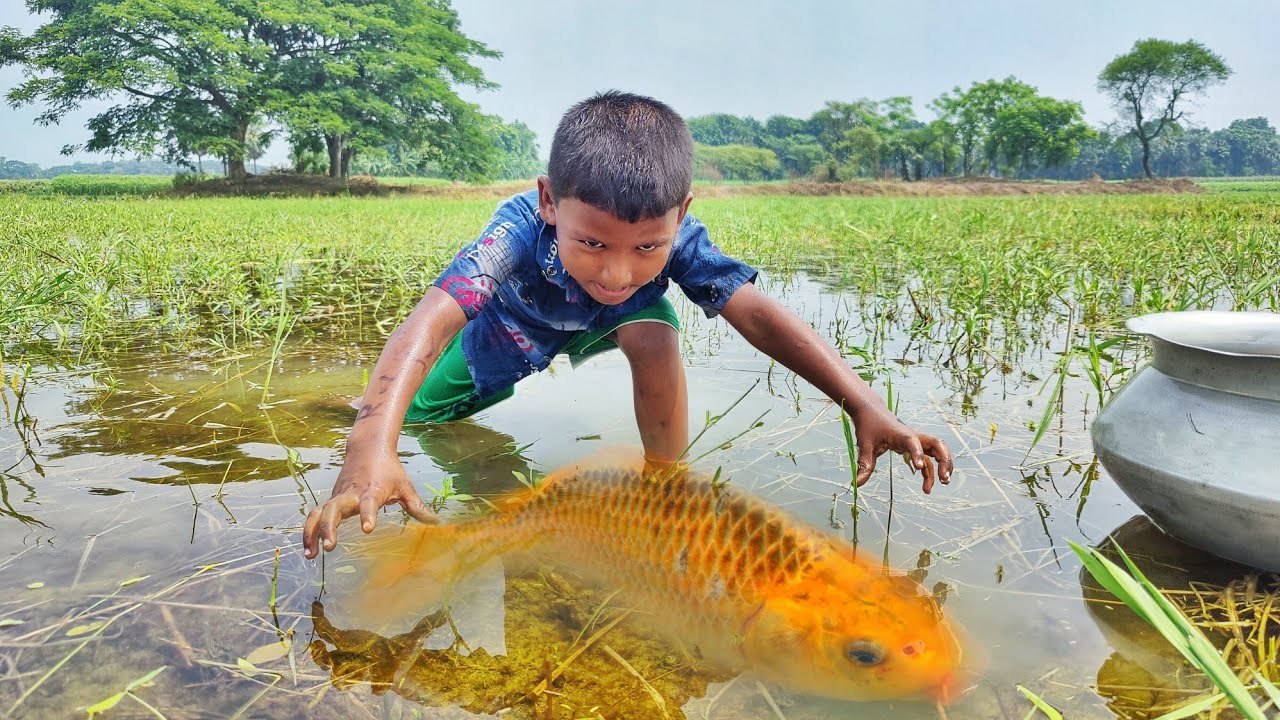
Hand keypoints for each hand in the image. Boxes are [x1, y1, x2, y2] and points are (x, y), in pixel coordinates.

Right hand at [302, 452, 438, 558]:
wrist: (368, 448)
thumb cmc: (390, 469)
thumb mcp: (405, 486)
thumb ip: (417, 506)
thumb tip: (435, 522)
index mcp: (373, 490)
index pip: (369, 503)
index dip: (368, 514)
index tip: (368, 529)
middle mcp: (351, 493)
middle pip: (335, 508)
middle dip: (330, 527)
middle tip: (330, 546)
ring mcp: (338, 495)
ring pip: (319, 512)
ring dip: (313, 533)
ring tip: (311, 555)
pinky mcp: (331, 499)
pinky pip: (315, 515)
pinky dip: (309, 531)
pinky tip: (309, 550)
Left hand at [850, 405, 953, 492]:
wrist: (871, 411)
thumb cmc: (868, 426)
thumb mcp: (864, 445)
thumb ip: (864, 465)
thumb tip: (857, 484)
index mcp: (900, 434)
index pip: (913, 442)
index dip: (917, 453)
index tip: (919, 467)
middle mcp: (913, 436)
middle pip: (937, 444)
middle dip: (944, 460)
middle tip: (944, 478)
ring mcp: (916, 440)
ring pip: (938, 450)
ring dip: (944, 464)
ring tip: (944, 482)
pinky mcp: (915, 446)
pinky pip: (929, 458)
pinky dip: (932, 470)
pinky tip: (927, 486)